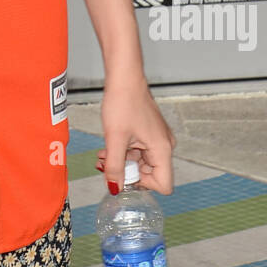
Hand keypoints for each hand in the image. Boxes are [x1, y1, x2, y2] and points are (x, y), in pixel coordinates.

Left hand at [94, 71, 175, 195]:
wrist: (124, 77)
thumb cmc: (123, 102)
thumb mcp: (115, 139)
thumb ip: (115, 167)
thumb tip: (114, 189)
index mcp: (162, 149)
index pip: (163, 184)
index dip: (142, 185)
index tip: (122, 175)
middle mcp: (164, 146)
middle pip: (150, 175)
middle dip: (126, 173)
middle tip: (105, 165)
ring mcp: (157, 139)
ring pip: (141, 163)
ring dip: (122, 163)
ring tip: (102, 156)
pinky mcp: (148, 133)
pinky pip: (138, 152)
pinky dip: (124, 153)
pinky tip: (107, 148)